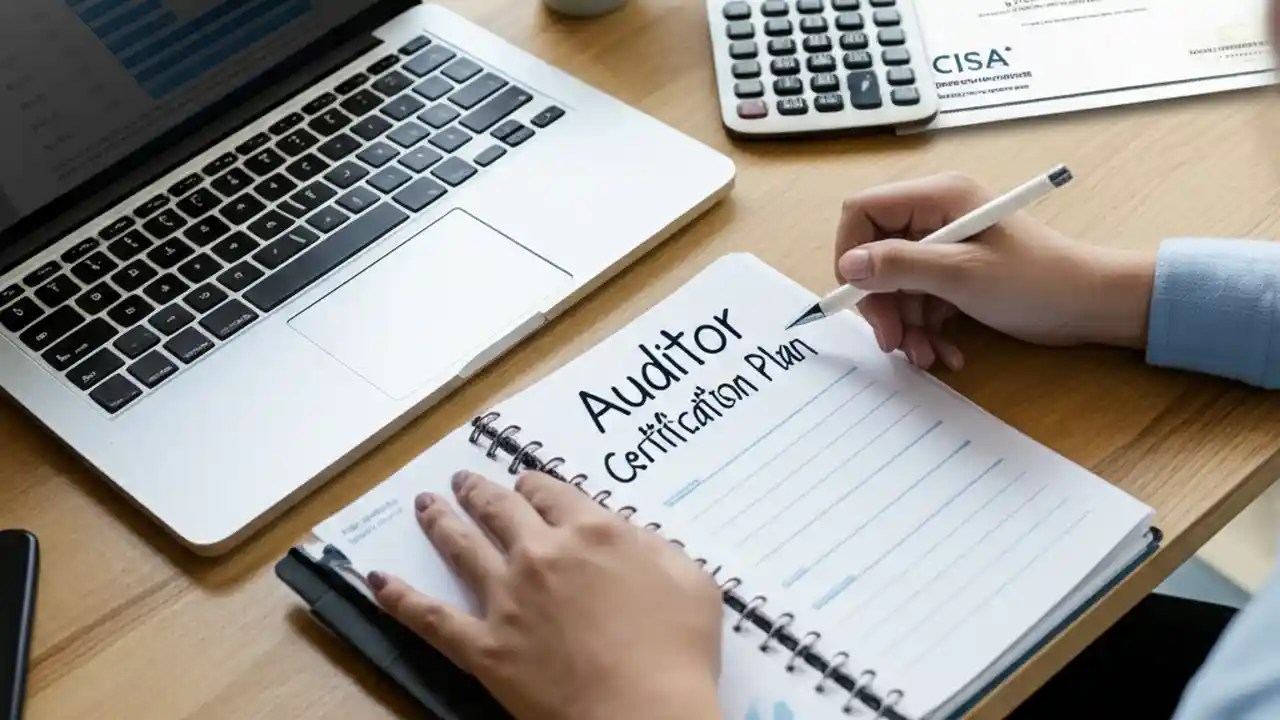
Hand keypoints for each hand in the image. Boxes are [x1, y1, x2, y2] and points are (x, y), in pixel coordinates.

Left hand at [368, 471, 723, 719]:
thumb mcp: (690, 579)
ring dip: (440, 520)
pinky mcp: (484, 646)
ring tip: (426, 504)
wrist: (643, 713)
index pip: (552, 493)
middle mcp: (542, 554)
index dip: (535, 485)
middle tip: (463, 481)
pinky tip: (377, 580)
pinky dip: (399, 597)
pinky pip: (429, 617)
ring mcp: (506, 599)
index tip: (526, 484)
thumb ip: (653, 546)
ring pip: (461, 547)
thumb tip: (627, 536)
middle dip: (480, 491)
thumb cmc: (677, 652)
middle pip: (502, 510)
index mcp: (592, 532)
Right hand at [834, 173, 1155, 369]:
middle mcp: (936, 215)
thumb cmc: (1037, 281)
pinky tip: (945, 352)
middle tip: (892, 341)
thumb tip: (849, 265)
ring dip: (904, 325)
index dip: (850, 253)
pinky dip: (925, 329)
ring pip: (896, 284)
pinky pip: (920, 299)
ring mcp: (946, 245)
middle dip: (881, 303)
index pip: (863, 211)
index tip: (857, 296)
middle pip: (876, 254)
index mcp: (937, 198)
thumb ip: (900, 266)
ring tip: (925, 356)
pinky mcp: (956, 273)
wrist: (1092, 306)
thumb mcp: (961, 275)